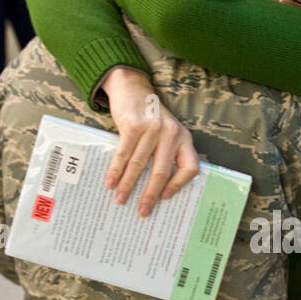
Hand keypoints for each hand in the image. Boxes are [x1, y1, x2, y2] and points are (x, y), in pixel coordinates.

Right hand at [100, 67, 200, 215]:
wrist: (133, 88)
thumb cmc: (150, 117)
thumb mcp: (167, 132)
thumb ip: (167, 153)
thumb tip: (157, 189)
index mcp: (183, 138)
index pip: (190, 167)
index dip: (179, 185)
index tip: (166, 198)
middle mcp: (171, 133)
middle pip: (162, 171)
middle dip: (150, 194)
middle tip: (142, 211)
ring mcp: (153, 128)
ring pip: (139, 165)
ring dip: (128, 185)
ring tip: (120, 199)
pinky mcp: (133, 125)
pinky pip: (124, 154)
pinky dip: (116, 171)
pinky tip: (110, 182)